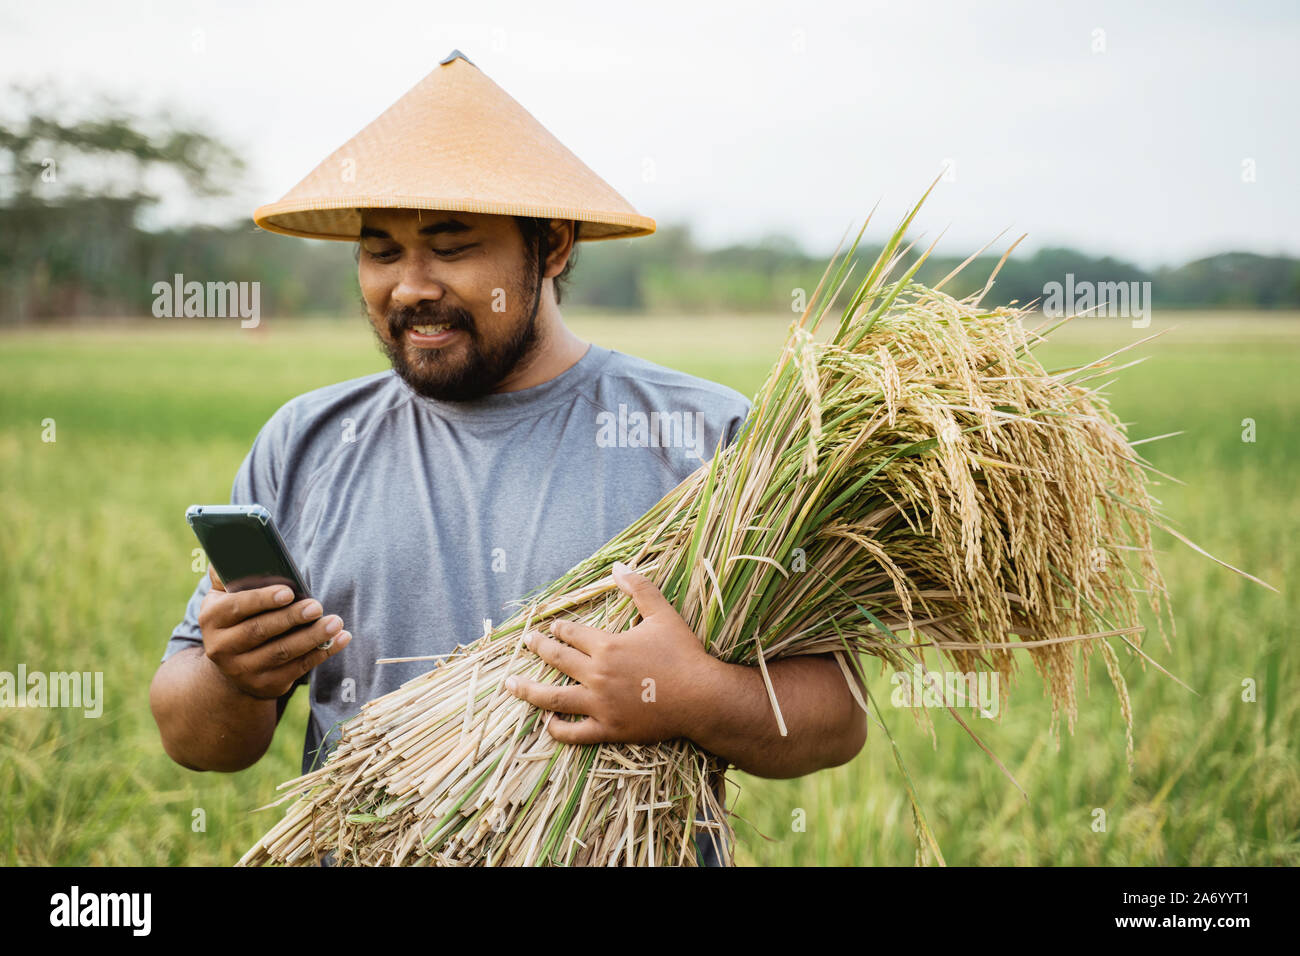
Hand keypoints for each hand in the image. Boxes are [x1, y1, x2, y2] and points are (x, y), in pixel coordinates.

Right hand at [197, 565, 350, 699]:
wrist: (231, 667)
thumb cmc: (237, 619)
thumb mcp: (224, 598)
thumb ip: (229, 576)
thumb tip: (237, 552)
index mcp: (211, 619)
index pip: (236, 607)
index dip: (262, 599)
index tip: (288, 592)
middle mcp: (222, 648)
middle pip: (261, 631)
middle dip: (292, 618)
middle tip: (318, 605)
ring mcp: (243, 670)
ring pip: (282, 652)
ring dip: (312, 637)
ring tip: (336, 622)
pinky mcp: (266, 685)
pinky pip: (298, 668)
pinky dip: (322, 653)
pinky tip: (342, 639)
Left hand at [504, 562, 720, 745]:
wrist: (702, 697)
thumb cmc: (683, 654)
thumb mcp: (663, 614)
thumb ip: (639, 588)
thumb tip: (617, 566)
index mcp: (607, 646)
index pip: (571, 634)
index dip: (559, 629)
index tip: (552, 627)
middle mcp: (597, 674)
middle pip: (557, 660)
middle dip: (539, 648)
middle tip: (528, 641)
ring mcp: (600, 704)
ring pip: (554, 697)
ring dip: (528, 691)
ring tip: (510, 685)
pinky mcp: (608, 729)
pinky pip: (575, 732)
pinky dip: (558, 729)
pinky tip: (547, 723)